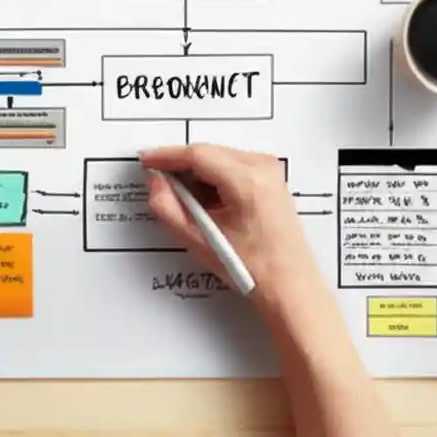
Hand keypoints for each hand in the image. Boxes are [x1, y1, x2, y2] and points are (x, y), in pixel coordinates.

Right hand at [140, 145, 326, 315]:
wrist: (288, 284)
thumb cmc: (254, 269)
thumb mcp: (199, 240)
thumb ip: (167, 206)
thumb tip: (155, 181)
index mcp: (247, 181)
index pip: (197, 154)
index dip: (166, 155)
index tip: (147, 160)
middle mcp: (262, 168)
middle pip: (208, 152)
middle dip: (181, 167)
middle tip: (163, 188)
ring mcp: (270, 170)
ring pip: (218, 158)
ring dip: (198, 175)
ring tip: (193, 207)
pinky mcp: (270, 177)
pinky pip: (232, 165)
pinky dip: (214, 179)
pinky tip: (210, 206)